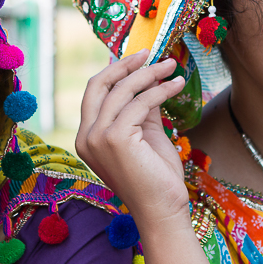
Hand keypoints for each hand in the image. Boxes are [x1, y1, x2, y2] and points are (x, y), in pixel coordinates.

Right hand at [76, 49, 188, 226]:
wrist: (162, 210)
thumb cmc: (156, 177)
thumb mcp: (146, 134)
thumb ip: (142, 108)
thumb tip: (148, 77)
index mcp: (87, 137)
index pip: (95, 93)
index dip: (115, 71)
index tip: (139, 57)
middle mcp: (86, 137)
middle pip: (100, 85)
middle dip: (125, 65)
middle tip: (151, 53)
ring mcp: (97, 138)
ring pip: (123, 91)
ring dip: (150, 74)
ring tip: (172, 67)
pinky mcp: (115, 138)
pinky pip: (140, 103)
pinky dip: (160, 90)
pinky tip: (176, 85)